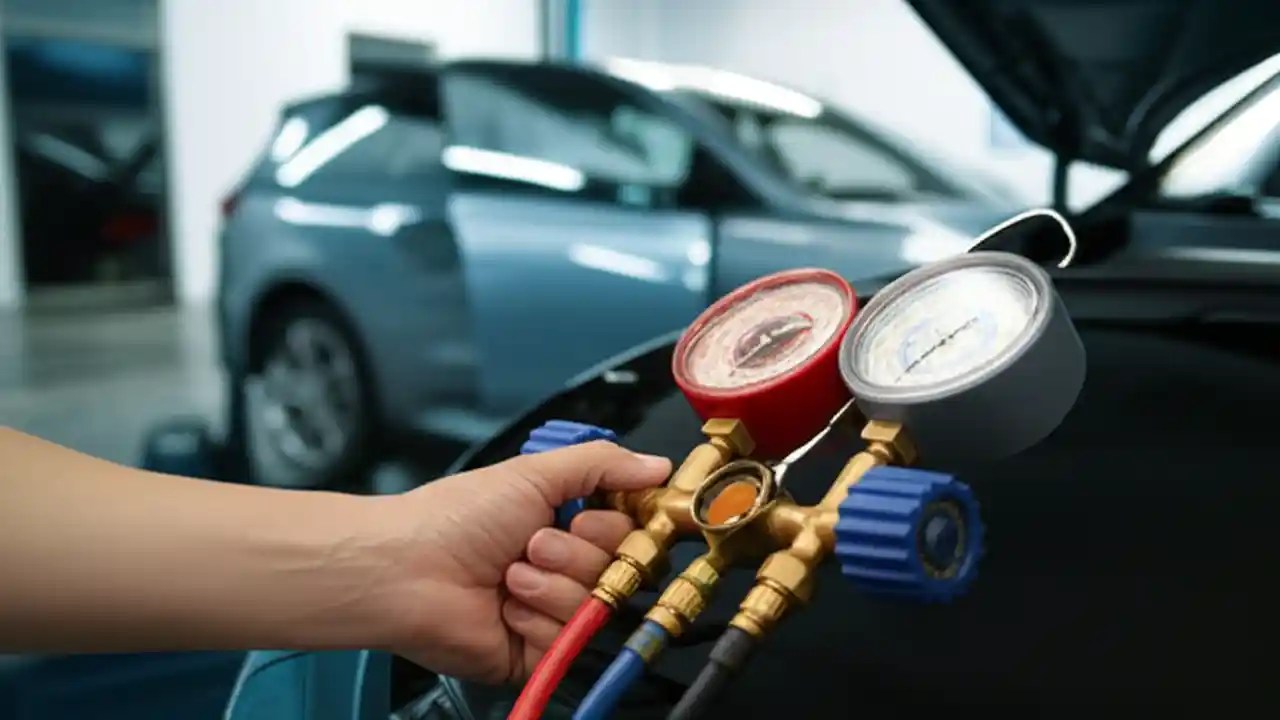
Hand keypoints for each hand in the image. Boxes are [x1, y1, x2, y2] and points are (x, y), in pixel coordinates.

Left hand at [378, 441, 669, 683]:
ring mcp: (553, 609)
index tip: (607, 515)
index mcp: (566, 522)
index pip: (630, 526)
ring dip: (553, 582)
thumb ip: (601, 463)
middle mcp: (565, 565)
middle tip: (536, 541)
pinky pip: (572, 637)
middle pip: (622, 565)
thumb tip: (658, 464)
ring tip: (511, 574)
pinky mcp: (540, 650)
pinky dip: (538, 617)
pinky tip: (506, 606)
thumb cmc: (456, 517)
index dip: (625, 524)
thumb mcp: (532, 473)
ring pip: (598, 601)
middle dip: (580, 550)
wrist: (407, 570)